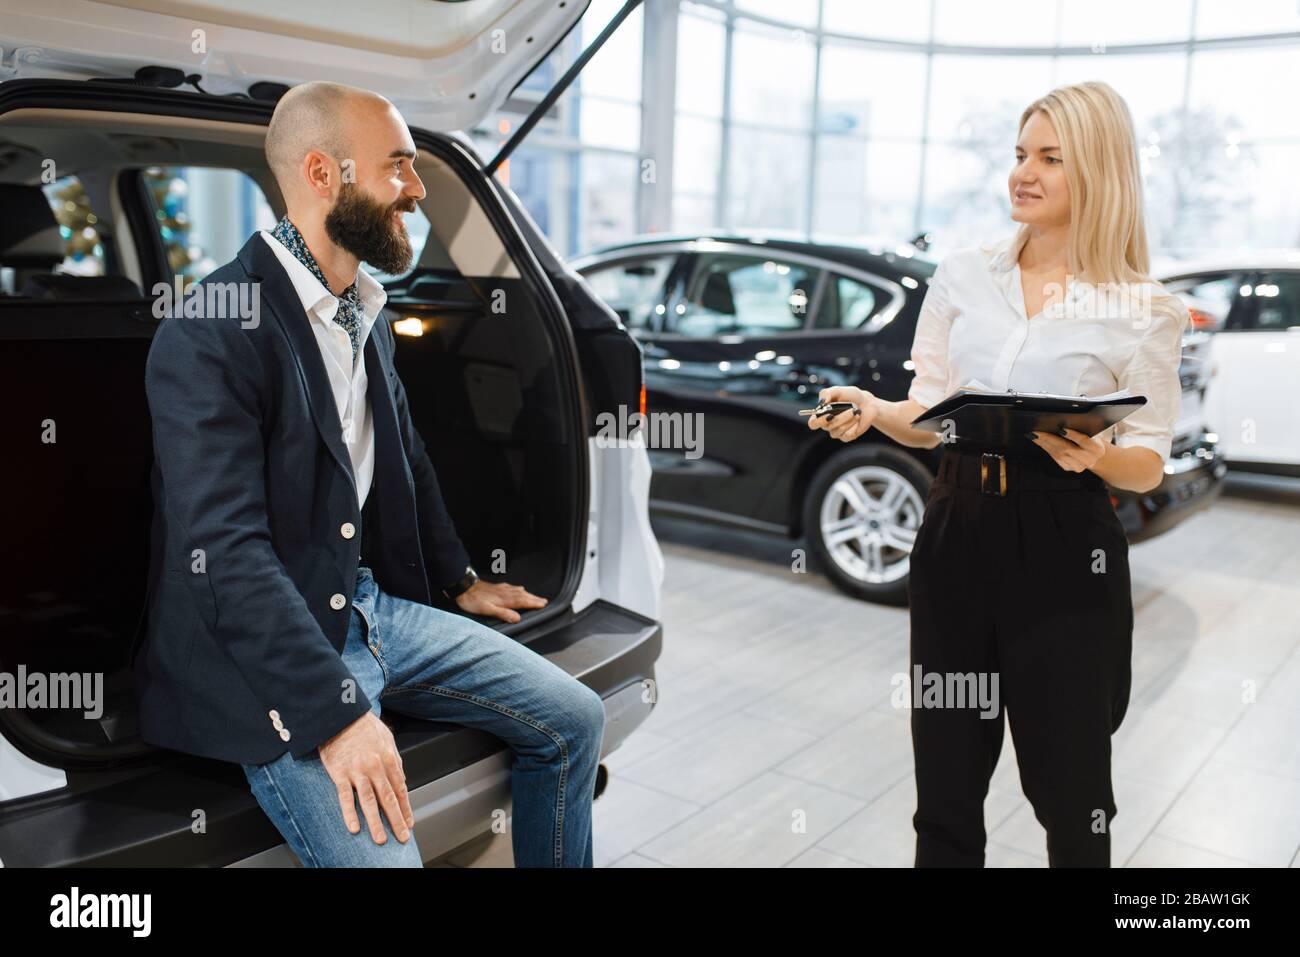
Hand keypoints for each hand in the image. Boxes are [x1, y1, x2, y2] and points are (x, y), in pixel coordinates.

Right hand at [318, 711, 414, 844]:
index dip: (405, 809)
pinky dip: (350, 813)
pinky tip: (354, 827)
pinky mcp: (340, 773)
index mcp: (389, 759)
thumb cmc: (364, 726)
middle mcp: (375, 767)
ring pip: (369, 802)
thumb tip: (401, 780)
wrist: (341, 714)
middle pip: (388, 799)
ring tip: (380, 839)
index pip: (400, 790)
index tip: (409, 823)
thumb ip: (396, 760)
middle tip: (401, 837)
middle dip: (396, 820)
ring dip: (375, 823)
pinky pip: (345, 797)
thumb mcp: (387, 739)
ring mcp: (357, 771)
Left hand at [455, 579, 547, 623]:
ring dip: (528, 594)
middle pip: (523, 596)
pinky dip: (518, 589)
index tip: (543, 604)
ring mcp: (501, 589)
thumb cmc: (473, 600)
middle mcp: (505, 593)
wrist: (463, 587)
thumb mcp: (487, 610)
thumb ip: (502, 613)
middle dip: (534, 598)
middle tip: (544, 601)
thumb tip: (517, 618)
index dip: (534, 603)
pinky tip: (518, 588)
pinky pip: (512, 588)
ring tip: (536, 596)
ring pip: (518, 591)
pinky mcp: (496, 587)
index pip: (523, 601)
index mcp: (504, 599)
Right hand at [806, 386, 877, 442]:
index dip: (818, 420)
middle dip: (836, 418)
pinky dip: (852, 422)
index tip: (828, 412)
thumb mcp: (838, 390)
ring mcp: (836, 431)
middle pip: (825, 427)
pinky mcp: (846, 436)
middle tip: (846, 411)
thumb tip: (822, 401)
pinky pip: (846, 434)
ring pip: (837, 430)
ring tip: (854, 410)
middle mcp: (827, 424)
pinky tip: (857, 415)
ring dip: (847, 418)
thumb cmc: (850, 396)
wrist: (866, 403)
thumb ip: (827, 393)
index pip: (813, 423)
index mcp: (821, 414)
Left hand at [1029, 427, 1107, 472]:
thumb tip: (1064, 420)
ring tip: (1035, 436)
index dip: (1073, 435)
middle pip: (1067, 449)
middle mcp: (1088, 459)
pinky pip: (1055, 458)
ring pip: (1059, 455)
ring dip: (1045, 444)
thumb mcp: (1092, 432)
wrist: (1094, 455)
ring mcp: (1078, 466)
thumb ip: (1083, 428)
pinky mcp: (1068, 468)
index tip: (1062, 429)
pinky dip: (1046, 448)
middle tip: (1037, 432)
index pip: (1084, 441)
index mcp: (1096, 448)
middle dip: (1050, 440)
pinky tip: (1040, 442)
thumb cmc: (1091, 439)